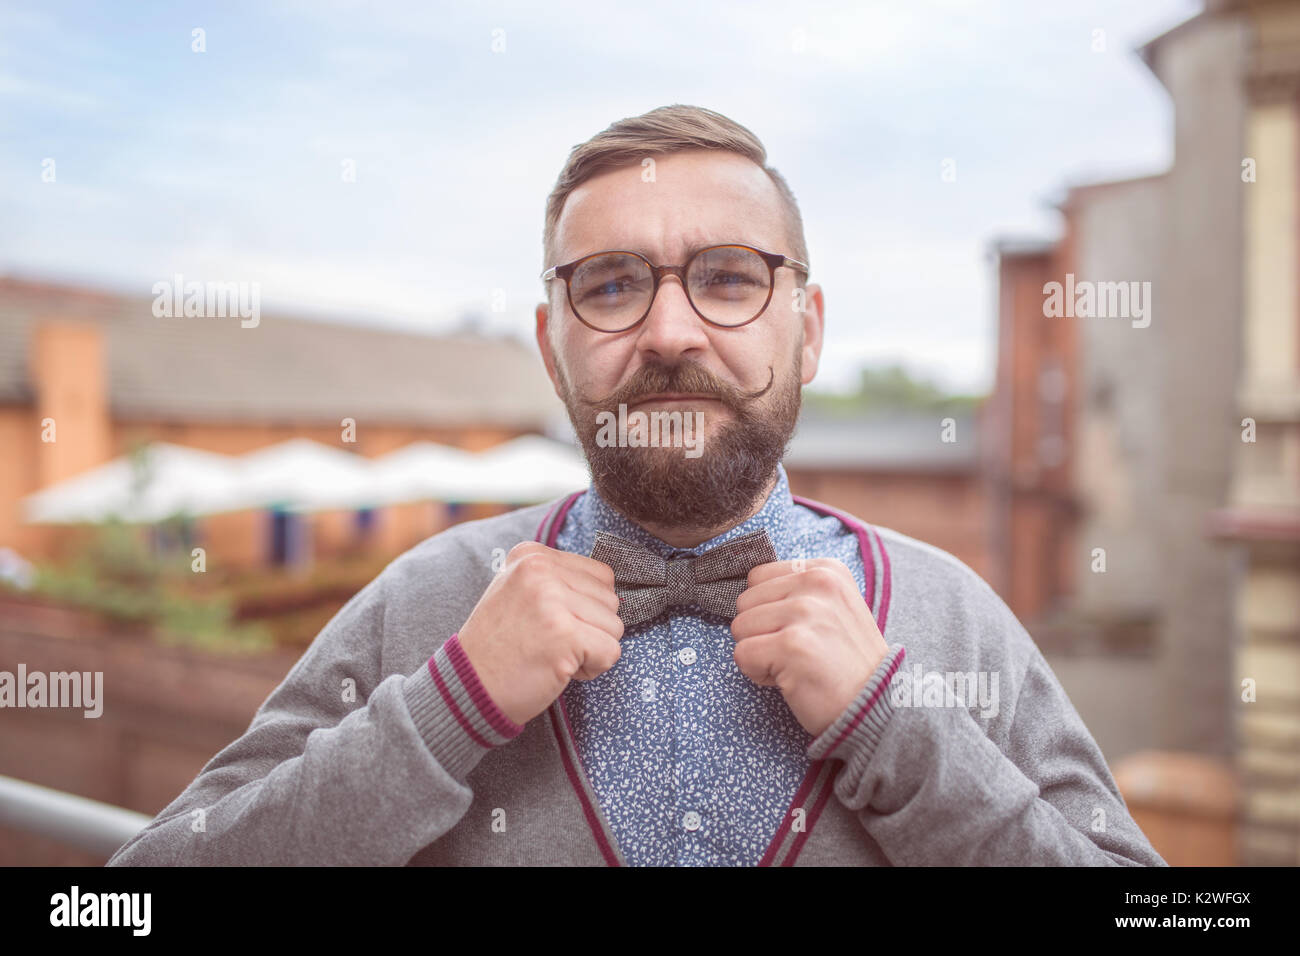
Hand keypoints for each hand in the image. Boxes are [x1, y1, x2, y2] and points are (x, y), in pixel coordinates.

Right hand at [457, 541, 623, 725]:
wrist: (469, 688)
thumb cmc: (501, 646)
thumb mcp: (518, 591)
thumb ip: (558, 579)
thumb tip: (611, 588)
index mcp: (531, 555)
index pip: (600, 574)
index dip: (586, 607)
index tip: (551, 622)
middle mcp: (540, 570)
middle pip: (611, 600)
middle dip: (590, 629)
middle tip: (551, 642)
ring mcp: (552, 601)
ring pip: (614, 626)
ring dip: (591, 649)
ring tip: (553, 653)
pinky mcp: (565, 635)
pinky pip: (611, 652)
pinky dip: (592, 668)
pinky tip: (559, 669)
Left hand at [731, 559, 888, 736]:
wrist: (874, 707)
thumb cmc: (847, 664)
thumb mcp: (835, 609)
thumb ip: (798, 592)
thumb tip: (751, 591)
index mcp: (827, 570)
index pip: (758, 577)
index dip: (767, 610)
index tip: (800, 631)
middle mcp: (818, 583)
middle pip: (745, 602)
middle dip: (761, 632)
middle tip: (797, 652)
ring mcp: (805, 612)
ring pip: (740, 628)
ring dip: (760, 653)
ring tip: (795, 664)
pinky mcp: (791, 644)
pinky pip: (742, 655)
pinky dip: (758, 674)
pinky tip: (790, 678)